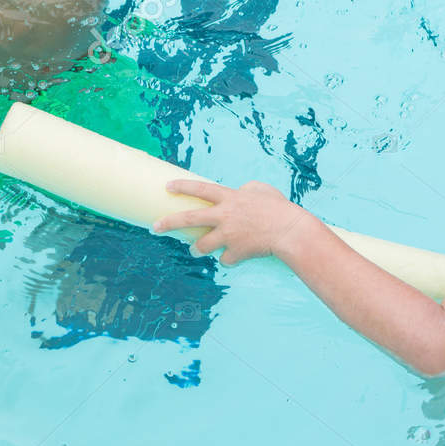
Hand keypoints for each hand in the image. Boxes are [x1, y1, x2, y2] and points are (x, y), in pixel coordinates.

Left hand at [151, 179, 315, 264]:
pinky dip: (229, 259)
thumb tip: (239, 192)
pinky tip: (235, 257)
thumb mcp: (261, 189)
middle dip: (169, 223)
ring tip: (193, 250)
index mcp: (229, 198)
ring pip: (202, 245)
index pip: (199, 189)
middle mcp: (224, 216)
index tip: (166, 187)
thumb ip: (246, 189)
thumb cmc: (278, 207)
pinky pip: (226, 259)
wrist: (289, 231)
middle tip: (155, 228)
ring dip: (196, 248)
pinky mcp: (236, 253)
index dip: (182, 186)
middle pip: (189, 219)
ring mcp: (228, 236)